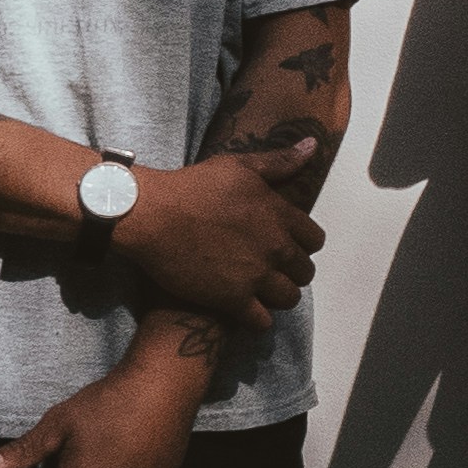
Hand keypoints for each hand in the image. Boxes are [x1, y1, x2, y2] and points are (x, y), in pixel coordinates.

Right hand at [112, 151, 321, 328]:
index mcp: (279, 215)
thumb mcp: (239, 165)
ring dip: (280, 296)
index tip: (289, 245)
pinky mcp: (232, 299)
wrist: (152, 215)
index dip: (304, 244)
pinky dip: (259, 320)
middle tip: (275, 270)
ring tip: (263, 292)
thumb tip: (313, 146)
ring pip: (288, 298)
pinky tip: (248, 312)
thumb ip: (279, 162)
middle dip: (293, 272)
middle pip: (305, 271)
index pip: (314, 240)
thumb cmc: (192, 187)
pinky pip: (261, 321)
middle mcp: (274, 247)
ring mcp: (255, 275)